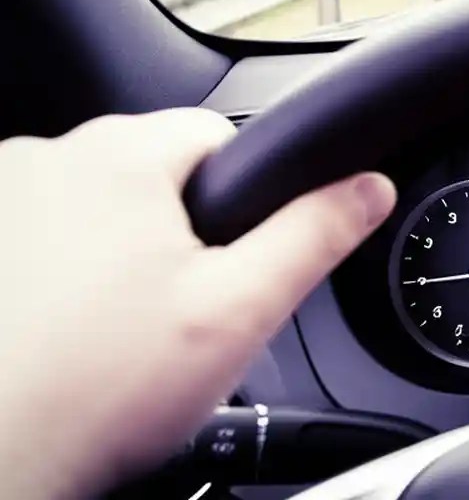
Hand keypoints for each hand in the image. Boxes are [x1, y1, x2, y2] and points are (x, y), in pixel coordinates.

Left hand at [0, 109, 395, 499]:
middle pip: (153, 175)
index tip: (228, 263)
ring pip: (96, 210)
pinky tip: (69, 334)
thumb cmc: (97, 393)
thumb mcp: (241, 310)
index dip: (244, 202)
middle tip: (178, 311)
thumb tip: (369, 188)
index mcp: (117, 155)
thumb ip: (315, 235)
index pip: (217, 135)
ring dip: (115, 253)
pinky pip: (42, 238)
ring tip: (119, 331)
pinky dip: (62, 274)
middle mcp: (40, 160)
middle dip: (177, 234)